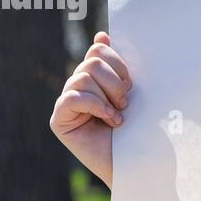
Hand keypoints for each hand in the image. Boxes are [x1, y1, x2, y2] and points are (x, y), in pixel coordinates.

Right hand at [49, 32, 130, 187]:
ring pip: (83, 77)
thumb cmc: (140, 130)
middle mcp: (77, 88)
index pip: (98, 51)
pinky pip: (73, 97)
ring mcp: (66, 103)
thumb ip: (116, 66)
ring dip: (108, 97)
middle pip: (91, 61)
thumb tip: (102, 35)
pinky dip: (96, 106)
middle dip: (115, 82)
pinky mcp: (59, 120)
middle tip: (125, 103)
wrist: (138, 164)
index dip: (117, 63)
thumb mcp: (133, 93)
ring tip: (118, 116)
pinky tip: (111, 121)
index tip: (130, 84)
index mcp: (95, 79)